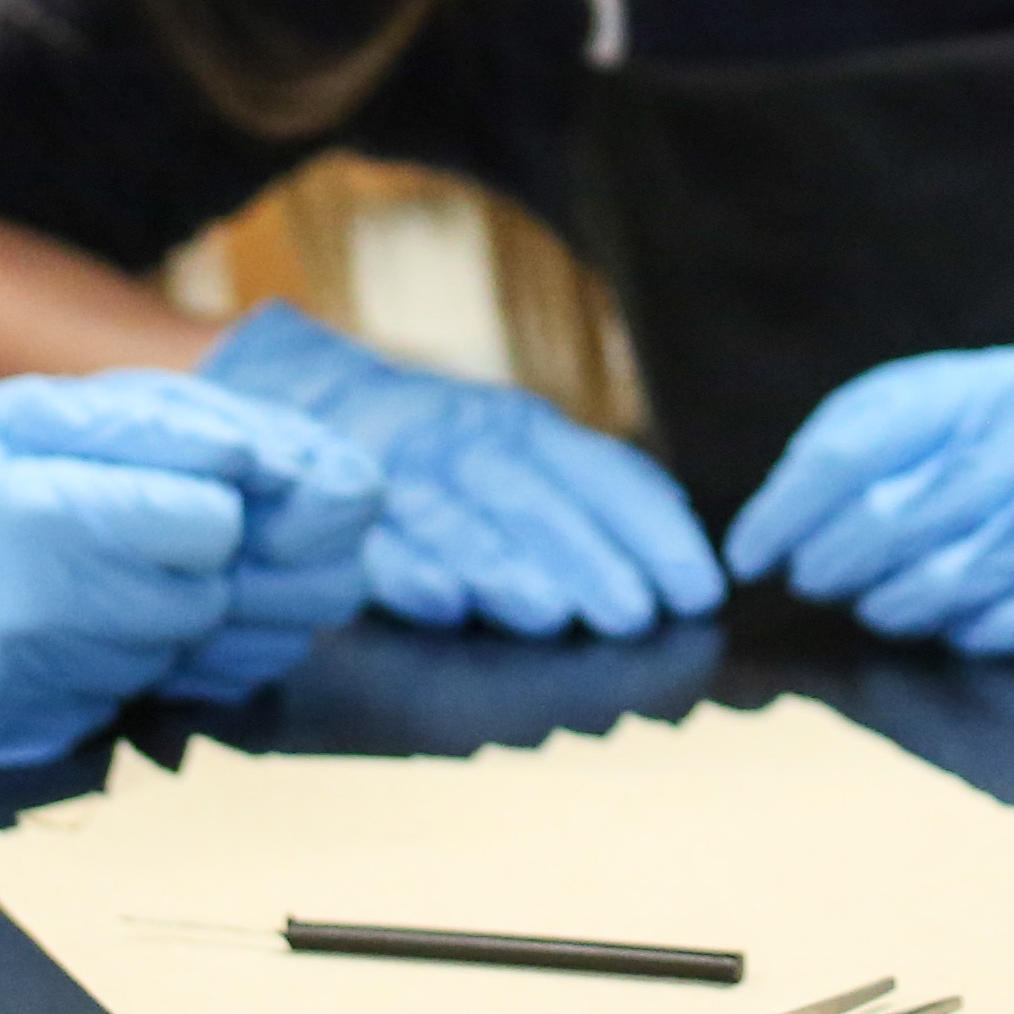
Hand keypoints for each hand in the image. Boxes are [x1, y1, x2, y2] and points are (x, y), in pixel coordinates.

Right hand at [0, 373, 381, 764]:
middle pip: (209, 600)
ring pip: (176, 657)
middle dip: (199, 563)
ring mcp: (30, 690)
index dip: (215, 503)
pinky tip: (66, 628)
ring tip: (86, 576)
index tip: (181, 491)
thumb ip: (161, 427)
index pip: (215, 523)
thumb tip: (279, 461)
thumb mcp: (27, 412)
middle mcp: (41, 617)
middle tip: (137, 534)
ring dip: (160, 615)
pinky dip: (118, 666)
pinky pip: (127, 706)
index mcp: (44, 516)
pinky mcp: (21, 741)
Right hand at [198, 301, 722, 639]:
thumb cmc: (448, 451)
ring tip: (548, 615)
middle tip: (632, 616)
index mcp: (526, 429)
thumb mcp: (526, 450)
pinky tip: (441, 606)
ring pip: (457, 515)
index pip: (602, 471)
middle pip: (533, 498)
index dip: (652, 529)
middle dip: (586, 557)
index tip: (700, 590)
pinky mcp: (341, 503)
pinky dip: (406, 568)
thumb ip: (600, 493)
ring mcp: (401, 467)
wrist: (312, 398)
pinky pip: (373, 536)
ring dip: (503, 565)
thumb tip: (691, 549)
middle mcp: (468, 439)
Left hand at [723, 346, 1013, 655]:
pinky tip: (946, 618)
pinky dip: (955, 633)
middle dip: (829, 564)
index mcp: (990, 392)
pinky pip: (997, 632)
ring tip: (875, 598)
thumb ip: (891, 427)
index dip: (785, 509)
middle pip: (885, 527)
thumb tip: (788, 499)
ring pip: (936, 591)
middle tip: (812, 575)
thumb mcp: (982, 389)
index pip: (853, 453)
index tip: (751, 549)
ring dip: (886, 606)